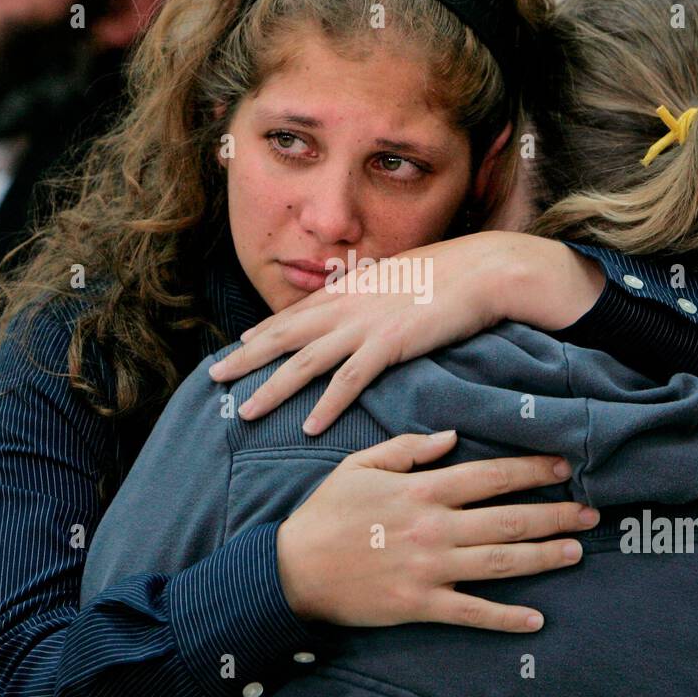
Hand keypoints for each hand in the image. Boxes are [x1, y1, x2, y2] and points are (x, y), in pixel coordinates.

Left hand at [209, 231, 605, 433]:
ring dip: (273, 389)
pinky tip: (309, 426)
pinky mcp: (390, 344)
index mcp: (351, 289)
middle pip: (284, 336)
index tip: (238, 346)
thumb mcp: (400, 278)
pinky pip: (350, 381)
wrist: (484, 270)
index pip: (296, 314)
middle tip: (214, 379)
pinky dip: (327, 405)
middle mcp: (349, 305)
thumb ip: (374, 292)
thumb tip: (360, 298)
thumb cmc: (449, 274)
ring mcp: (366, 324)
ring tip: (247, 413)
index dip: (264, 332)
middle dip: (246, 359)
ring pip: (306, 362)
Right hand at [276, 430, 598, 631]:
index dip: (531, 468)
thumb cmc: (326, 513)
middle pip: (508, 518)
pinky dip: (506, 618)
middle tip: (591, 511)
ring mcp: (430, 568)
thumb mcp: (360, 465)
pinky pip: (472, 612)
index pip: (490, 475)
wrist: (293, 568)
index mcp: (422, 489)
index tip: (564, 464)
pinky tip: (537, 620)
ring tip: (577, 551)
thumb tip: (452, 437)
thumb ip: (407, 448)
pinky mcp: (421, 604)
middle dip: (555, 513)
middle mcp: (434, 527)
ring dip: (544, 556)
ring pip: (501, 562)